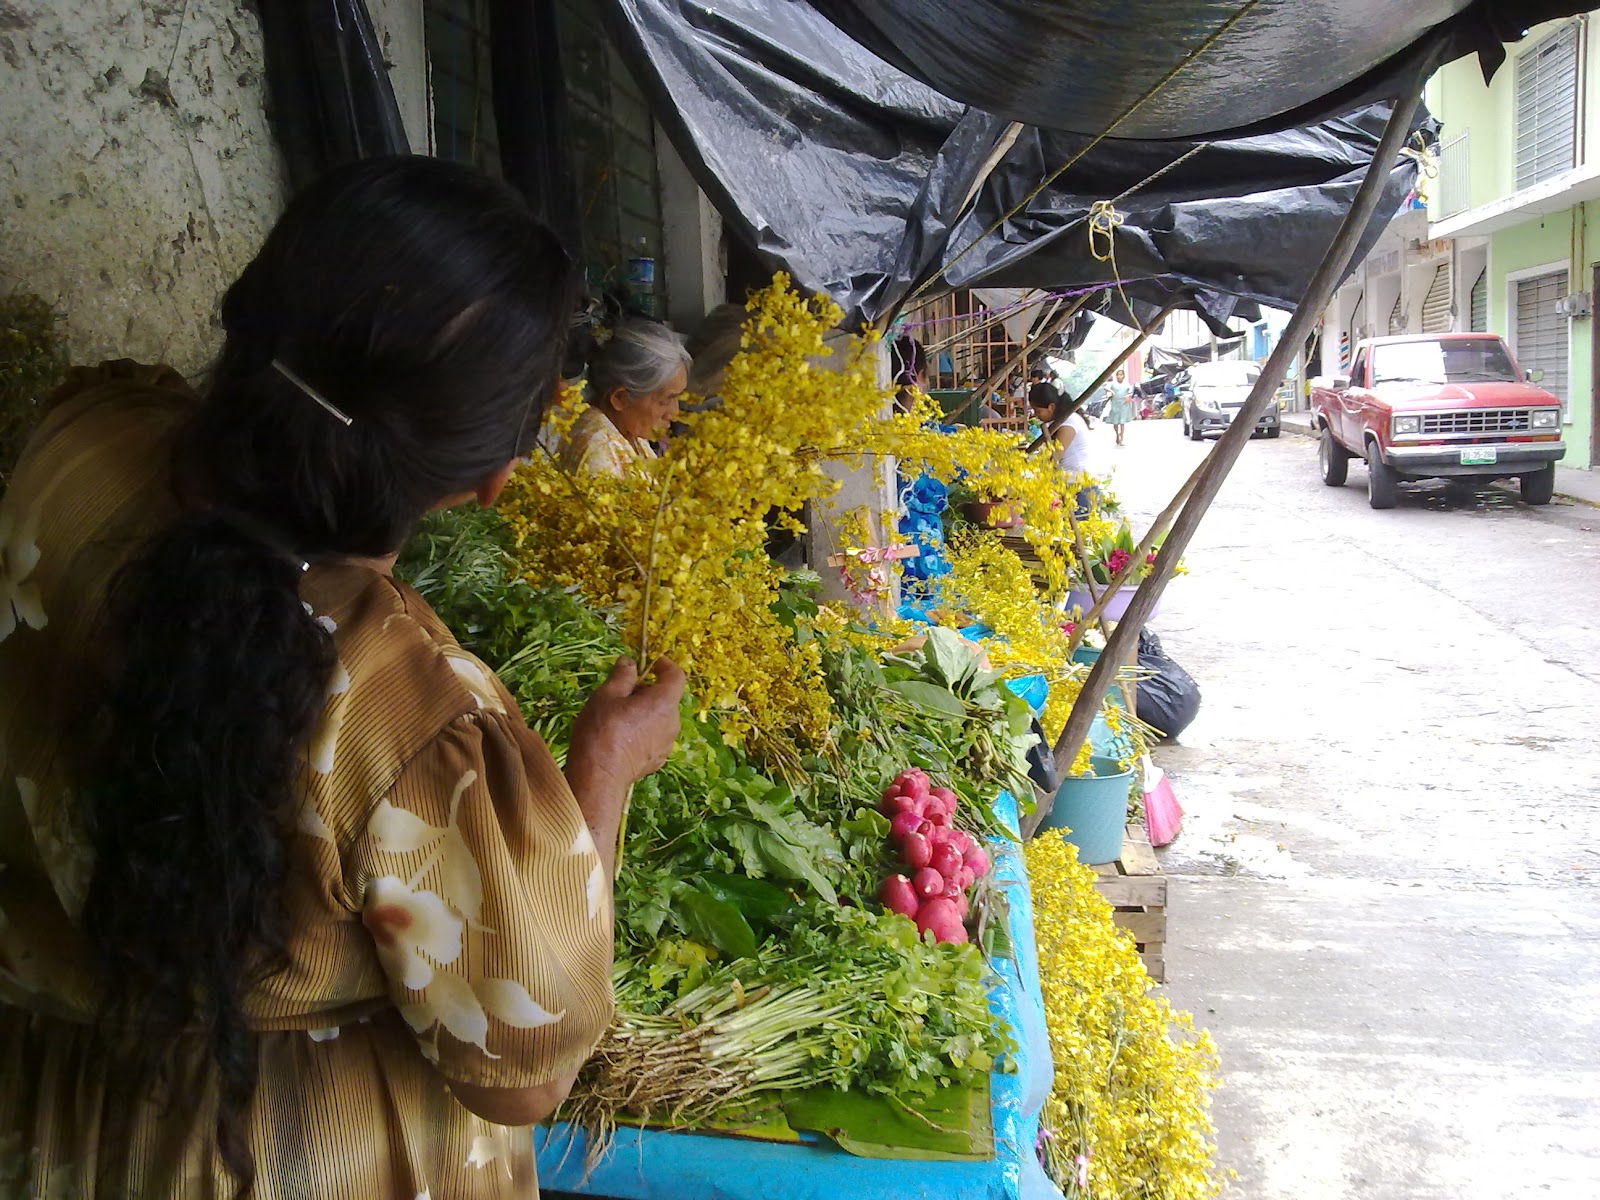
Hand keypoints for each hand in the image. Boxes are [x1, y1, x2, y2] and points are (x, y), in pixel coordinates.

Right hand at [568, 656, 684, 791]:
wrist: (598, 776)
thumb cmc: (602, 730)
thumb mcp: (607, 695)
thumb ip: (622, 675)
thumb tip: (629, 662)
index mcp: (664, 703)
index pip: (676, 676)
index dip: (665, 665)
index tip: (650, 662)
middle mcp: (672, 723)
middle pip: (667, 698)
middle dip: (649, 690)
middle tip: (623, 691)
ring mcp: (666, 745)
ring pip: (661, 719)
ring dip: (646, 712)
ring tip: (619, 715)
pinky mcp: (657, 761)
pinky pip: (655, 737)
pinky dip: (644, 731)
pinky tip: (622, 737)